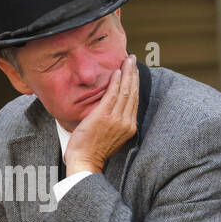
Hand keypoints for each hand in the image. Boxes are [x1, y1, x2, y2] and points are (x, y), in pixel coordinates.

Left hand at [65, 53, 138, 174]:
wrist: (85, 162)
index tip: (134, 72)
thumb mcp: (111, 138)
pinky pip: (113, 94)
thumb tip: (113, 112)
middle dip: (134, 74)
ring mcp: (116, 119)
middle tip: (133, 59)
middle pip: (133, 93)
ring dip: (127, 73)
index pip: (134, 100)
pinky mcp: (104, 116)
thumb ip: (115, 124)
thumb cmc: (93, 151)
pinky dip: (116, 81)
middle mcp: (126, 122)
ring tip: (128, 59)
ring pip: (126, 91)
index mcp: (129, 127)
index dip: (135, 84)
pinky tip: (117, 71)